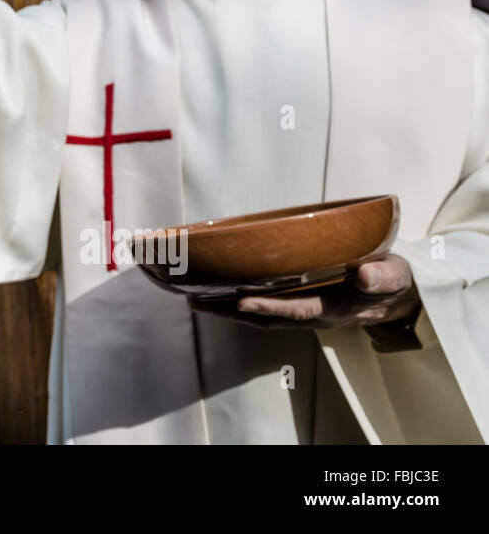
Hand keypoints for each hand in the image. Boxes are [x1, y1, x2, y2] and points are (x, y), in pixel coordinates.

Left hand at [189, 253, 420, 328]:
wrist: (396, 295)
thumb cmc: (391, 281)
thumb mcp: (393, 277)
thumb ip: (381, 278)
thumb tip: (365, 275)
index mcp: (334, 307)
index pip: (297, 309)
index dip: (270, 306)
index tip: (243, 301)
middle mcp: (312, 312)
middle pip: (265, 316)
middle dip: (231, 311)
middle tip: (197, 302)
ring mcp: (302, 309)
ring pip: (258, 313)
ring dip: (227, 309)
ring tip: (194, 299)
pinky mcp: (297, 301)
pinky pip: (262, 304)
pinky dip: (237, 300)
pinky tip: (216, 292)